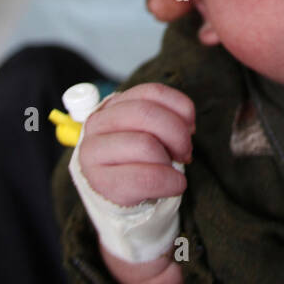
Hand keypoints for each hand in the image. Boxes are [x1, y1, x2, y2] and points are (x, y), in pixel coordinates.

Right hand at [79, 83, 193, 205]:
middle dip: (177, 134)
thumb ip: (166, 119)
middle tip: (185, 152)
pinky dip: (170, 182)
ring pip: (145, 144)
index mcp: (112, 105)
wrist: (116, 191)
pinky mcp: (101, 181)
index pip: (152, 92)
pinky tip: (174, 184)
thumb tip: (187, 128)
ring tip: (169, 169)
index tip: (190, 127)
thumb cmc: (137, 157)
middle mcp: (97, 123)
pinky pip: (146, 178)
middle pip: (146, 113)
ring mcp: (93, 152)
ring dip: (168, 160)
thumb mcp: (150, 129)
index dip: (180, 108)